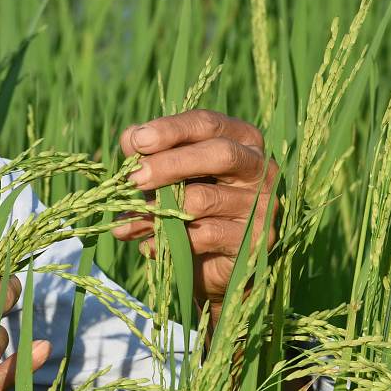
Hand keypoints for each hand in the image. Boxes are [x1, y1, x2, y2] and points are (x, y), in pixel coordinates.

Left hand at [112, 109, 277, 302]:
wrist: (211, 266)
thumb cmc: (188, 209)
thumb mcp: (167, 177)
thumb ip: (149, 155)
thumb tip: (129, 137)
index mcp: (242, 141)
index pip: (208, 124)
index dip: (171, 129)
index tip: (137, 140)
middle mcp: (260, 168)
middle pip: (219, 154)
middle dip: (170, 164)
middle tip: (133, 179)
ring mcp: (262, 205)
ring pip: (205, 199)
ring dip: (159, 210)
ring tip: (128, 220)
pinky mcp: (255, 240)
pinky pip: (205, 235)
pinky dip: (167, 240)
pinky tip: (145, 246)